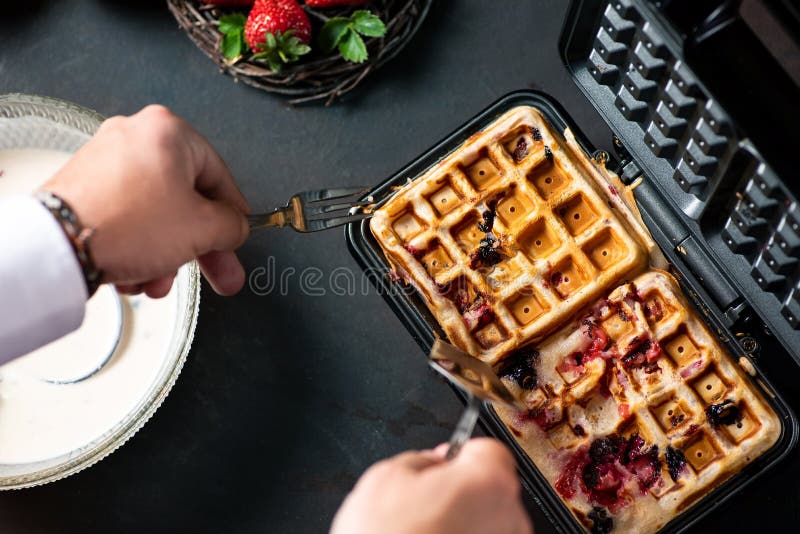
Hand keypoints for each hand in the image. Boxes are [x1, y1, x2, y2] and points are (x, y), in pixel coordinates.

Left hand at [42, 105, 249, 296]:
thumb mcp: (203, 229)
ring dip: (166, 253)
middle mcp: (135, 137)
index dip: (233, 214)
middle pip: (185, 199)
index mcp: (168, 131)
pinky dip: (137, 246)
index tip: (236, 233)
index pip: (219, 176)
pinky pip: (128, 217)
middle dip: (199, 244)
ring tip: (160, 279)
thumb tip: (234, 228)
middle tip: (216, 268)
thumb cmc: (124, 225)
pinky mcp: (86, 185)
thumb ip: (232, 226)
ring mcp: (107, 160)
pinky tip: (136, 272)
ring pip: (156, 213)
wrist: (60, 246)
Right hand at [330, 438, 532, 533]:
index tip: (443, 462)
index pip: (489, 450)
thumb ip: (420, 459)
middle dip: (462, 491)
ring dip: (463, 524)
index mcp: (489, 481)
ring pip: (487, 524)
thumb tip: (429, 463)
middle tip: (424, 503)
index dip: (461, 454)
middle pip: (491, 490)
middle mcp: (509, 518)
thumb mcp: (386, 477)